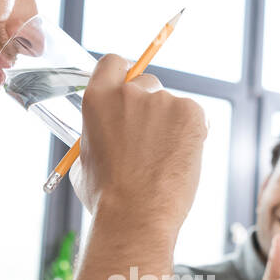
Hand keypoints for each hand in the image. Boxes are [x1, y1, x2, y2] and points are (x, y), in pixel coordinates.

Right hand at [77, 54, 206, 230]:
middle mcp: (129, 92)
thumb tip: (106, 135)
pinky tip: (180, 161)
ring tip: (164, 164)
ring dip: (172, 126)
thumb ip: (97, 136)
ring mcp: (162, 101)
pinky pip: (194, 118)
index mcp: (97, 99)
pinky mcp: (191, 112)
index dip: (123, 74)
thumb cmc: (107, 199)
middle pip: (147, 83)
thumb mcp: (85, 160)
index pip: (113, 63)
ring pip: (172, 107)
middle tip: (152, 140)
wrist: (135, 216)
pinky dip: (192, 135)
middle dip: (151, 106)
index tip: (130, 86)